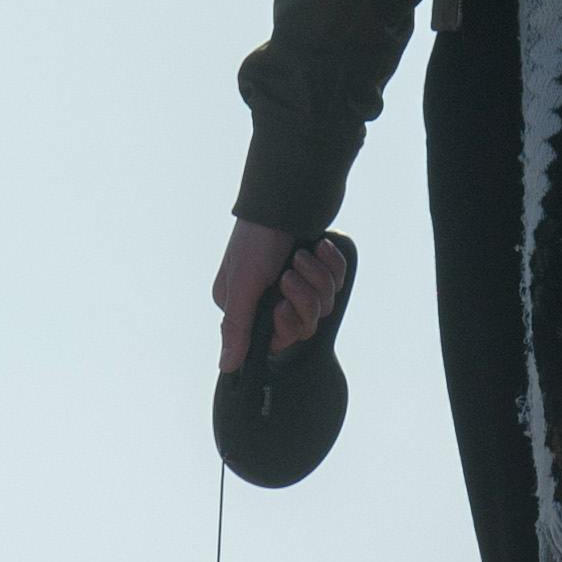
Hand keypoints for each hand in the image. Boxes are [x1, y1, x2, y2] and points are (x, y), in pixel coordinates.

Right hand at [214, 221, 349, 374]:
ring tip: (303, 254)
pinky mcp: (317, 265)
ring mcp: (295, 279)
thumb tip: (226, 366)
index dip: (286, 325)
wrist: (291, 195)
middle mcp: (267, 294)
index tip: (281, 305)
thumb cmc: (260, 238)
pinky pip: (335, 282)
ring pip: (323, 303)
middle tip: (291, 273)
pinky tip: (318, 246)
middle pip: (303, 323)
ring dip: (317, 278)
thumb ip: (236, 328)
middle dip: (304, 298)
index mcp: (243, 303)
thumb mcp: (244, 284)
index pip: (275, 338)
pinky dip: (331, 264)